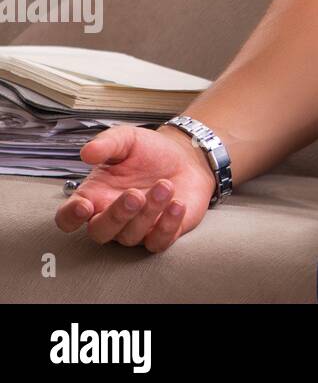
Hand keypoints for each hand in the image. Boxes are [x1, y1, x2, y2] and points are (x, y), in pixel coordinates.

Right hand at [54, 124, 216, 251]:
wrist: (185, 156)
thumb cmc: (149, 151)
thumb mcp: (127, 139)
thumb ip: (107, 144)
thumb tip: (86, 152)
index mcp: (94, 196)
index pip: (68, 217)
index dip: (70, 217)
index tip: (83, 206)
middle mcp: (110, 218)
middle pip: (100, 232)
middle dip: (117, 215)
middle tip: (135, 194)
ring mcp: (135, 229)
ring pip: (131, 236)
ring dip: (148, 213)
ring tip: (165, 186)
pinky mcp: (160, 234)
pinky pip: (158, 243)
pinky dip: (167, 226)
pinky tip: (177, 204)